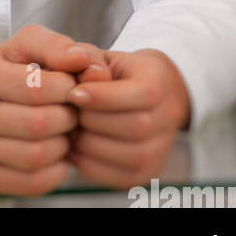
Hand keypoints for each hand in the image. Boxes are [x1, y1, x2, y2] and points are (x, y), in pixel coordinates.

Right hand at [0, 24, 109, 195]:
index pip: (38, 87)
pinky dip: (55, 172)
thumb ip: (55, 46)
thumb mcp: (24, 47)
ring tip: (61, 132)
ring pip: (36, 156)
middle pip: (39, 124)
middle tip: (69, 111)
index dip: (67, 88)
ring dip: (62, 146)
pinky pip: (31, 183)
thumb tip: (82, 59)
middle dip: (67, 118)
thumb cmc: (2, 71)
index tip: (69, 86)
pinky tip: (54, 155)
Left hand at [66, 48, 190, 188]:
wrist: (142, 95)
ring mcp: (160, 151)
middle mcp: (168, 120)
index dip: (104, 96)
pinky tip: (74, 146)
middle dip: (94, 120)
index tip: (73, 93)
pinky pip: (119, 178)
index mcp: (159, 83)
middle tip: (67, 113)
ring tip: (69, 129)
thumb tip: (85, 79)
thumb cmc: (114, 72)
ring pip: (129, 156)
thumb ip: (90, 60)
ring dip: (91, 144)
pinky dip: (90, 164)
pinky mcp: (146, 174)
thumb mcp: (102, 57)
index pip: (142, 94)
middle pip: (135, 127)